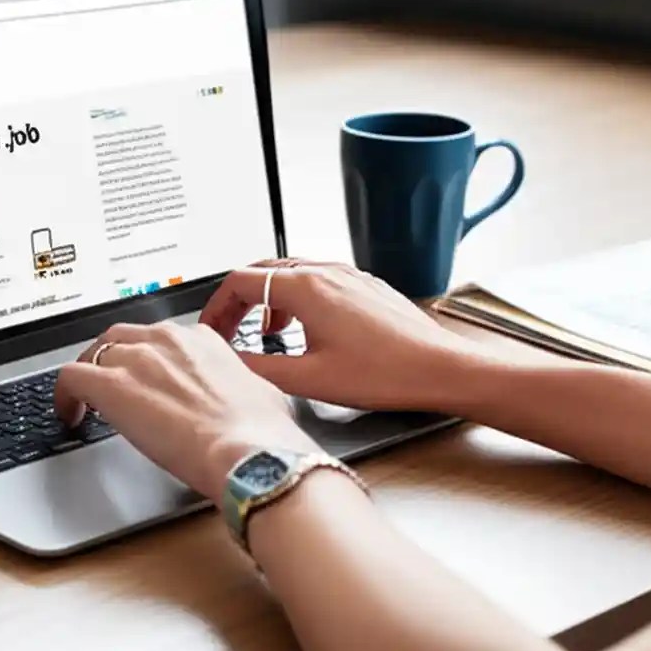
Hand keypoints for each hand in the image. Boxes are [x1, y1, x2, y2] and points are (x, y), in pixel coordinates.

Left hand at [53, 322, 320, 498]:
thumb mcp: (261, 395)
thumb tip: (248, 399)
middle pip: (123, 337)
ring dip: (89, 375)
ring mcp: (138, 359)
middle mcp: (168, 340)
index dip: (149, 359)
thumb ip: (243, 389)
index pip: (162, 338)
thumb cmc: (261, 433)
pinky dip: (64, 395)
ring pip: (95, 351)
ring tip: (87, 402)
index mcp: (203, 341)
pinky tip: (69, 415)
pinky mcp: (111, 385)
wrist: (249, 452)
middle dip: (113, 359)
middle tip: (111, 385)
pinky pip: (70, 377)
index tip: (147, 378)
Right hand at [199, 260, 498, 412]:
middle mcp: (325, 272)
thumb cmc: (385, 372)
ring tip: (265, 331)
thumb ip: (259, 368)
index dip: (216, 307)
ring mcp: (348, 276)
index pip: (240, 282)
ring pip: (291, 274)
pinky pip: (318, 280)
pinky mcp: (365, 286)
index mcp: (305, 288)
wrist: (439, 368)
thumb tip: (229, 363)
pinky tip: (305, 329)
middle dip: (239, 299)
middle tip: (228, 328)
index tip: (210, 330)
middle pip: (262, 271)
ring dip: (268, 298)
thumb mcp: (309, 379)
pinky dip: (296, 298)